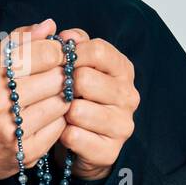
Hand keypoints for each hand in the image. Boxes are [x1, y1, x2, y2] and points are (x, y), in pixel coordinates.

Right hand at [0, 17, 76, 180]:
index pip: (44, 53)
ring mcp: (12, 128)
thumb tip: (50, 25)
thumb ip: (18, 41)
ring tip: (48, 97)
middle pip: (57, 78)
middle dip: (61, 75)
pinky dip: (57, 121)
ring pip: (61, 103)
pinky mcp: (24, 152)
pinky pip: (59, 128)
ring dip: (60, 98)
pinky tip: (44, 118)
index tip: (58, 55)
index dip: (58, 52)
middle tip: (56, 77)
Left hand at [49, 30, 139, 180]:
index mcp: (122, 69)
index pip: (97, 50)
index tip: (56, 62)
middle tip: (57, 93)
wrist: (81, 143)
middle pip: (85, 79)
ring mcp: (123, 124)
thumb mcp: (75, 66)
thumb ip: (71, 45)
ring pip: (78, 110)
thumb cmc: (75, 97)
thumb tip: (63, 34)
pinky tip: (64, 134)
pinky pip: (74, 137)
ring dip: (61, 113)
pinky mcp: (110, 150)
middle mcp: (129, 95)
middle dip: (63, 86)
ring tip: (61, 115)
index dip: (70, 54)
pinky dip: (62, 135)